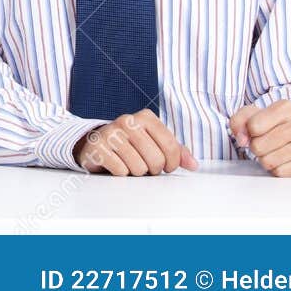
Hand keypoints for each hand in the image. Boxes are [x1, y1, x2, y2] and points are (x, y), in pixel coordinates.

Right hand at [74, 109, 198, 175]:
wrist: (97, 142)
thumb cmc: (131, 144)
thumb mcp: (155, 142)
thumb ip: (176, 151)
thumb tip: (194, 165)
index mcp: (145, 117)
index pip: (171, 146)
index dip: (173, 163)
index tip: (167, 166)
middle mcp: (127, 121)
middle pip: (155, 159)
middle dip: (153, 169)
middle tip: (146, 165)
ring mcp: (111, 132)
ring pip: (138, 168)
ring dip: (136, 172)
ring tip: (130, 163)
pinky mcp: (98, 146)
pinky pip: (121, 171)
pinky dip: (121, 173)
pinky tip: (117, 164)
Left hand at [230, 100, 290, 177]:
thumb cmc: (271, 125)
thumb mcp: (251, 115)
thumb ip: (238, 122)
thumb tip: (242, 140)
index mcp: (286, 107)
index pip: (253, 126)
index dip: (249, 131)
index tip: (256, 129)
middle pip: (259, 146)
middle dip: (256, 147)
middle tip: (265, 143)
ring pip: (268, 161)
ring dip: (265, 159)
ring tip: (273, 151)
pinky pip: (280, 172)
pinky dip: (277, 169)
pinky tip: (283, 160)